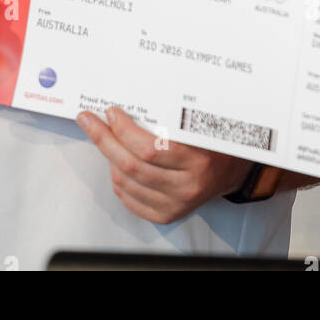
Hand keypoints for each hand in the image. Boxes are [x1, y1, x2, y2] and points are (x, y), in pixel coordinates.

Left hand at [78, 106, 252, 222]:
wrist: (230, 173)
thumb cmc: (213, 144)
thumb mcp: (201, 126)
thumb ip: (173, 119)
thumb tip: (132, 103)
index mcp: (198, 161)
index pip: (150, 148)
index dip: (124, 130)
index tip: (111, 112)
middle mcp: (186, 187)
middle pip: (131, 165)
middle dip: (104, 140)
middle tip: (90, 121)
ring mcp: (174, 205)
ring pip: (125, 182)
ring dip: (109, 159)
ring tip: (104, 139)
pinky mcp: (165, 216)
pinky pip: (129, 199)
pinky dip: (117, 179)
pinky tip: (115, 163)